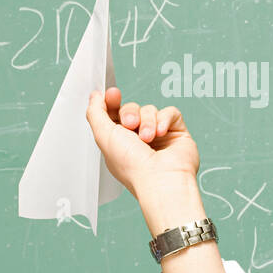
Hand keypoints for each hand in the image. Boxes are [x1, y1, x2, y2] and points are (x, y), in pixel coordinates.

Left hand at [85, 87, 199, 196]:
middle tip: (130, 125)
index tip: (112, 94)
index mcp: (118, 142)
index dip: (112, 102)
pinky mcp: (177, 133)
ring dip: (147, 121)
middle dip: (130, 113)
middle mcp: (138, 139)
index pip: (114, 114)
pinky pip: (170, 112)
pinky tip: (162, 133)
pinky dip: (165, 120)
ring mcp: (158, 136)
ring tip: (148, 138)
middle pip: (132, 109)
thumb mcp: (103, 136)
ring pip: (150, 110)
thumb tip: (95, 96)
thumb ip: (95, 113)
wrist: (160, 179)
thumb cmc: (132, 166)